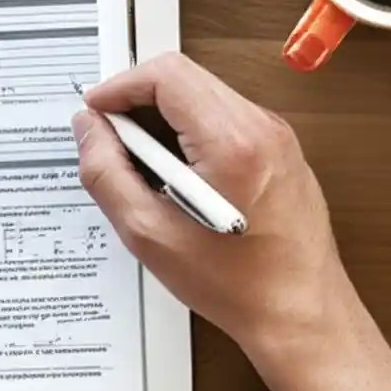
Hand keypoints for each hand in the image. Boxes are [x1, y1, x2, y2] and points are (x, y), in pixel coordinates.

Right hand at [73, 54, 390, 390]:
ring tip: (144, 164)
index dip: (120, 86)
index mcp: (232, 143)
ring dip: (164, 115)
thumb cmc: (238, 285)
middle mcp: (261, 128)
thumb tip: (90, 129)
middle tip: (112, 138)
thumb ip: (106, 172)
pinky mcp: (280, 149)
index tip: (97, 110)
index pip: (166, 75)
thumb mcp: (149, 233)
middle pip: (184, 77)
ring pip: (203, 94)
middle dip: (138, 98)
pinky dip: (190, 130)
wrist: (301, 315)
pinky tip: (177, 175)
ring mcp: (277, 136)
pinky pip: (224, 116)